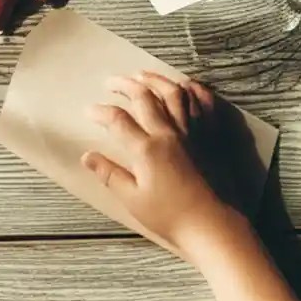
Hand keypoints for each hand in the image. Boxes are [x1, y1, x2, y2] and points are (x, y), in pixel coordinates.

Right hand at [81, 72, 236, 252]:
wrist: (214, 226)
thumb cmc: (171, 218)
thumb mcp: (133, 199)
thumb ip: (110, 174)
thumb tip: (87, 157)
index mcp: (147, 149)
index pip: (117, 120)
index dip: (100, 111)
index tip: (89, 110)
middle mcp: (170, 133)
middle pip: (144, 97)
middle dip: (124, 85)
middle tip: (112, 82)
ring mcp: (194, 131)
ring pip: (174, 93)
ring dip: (156, 79)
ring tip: (143, 75)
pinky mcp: (213, 136)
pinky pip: (205, 104)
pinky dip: (194, 90)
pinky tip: (185, 84)